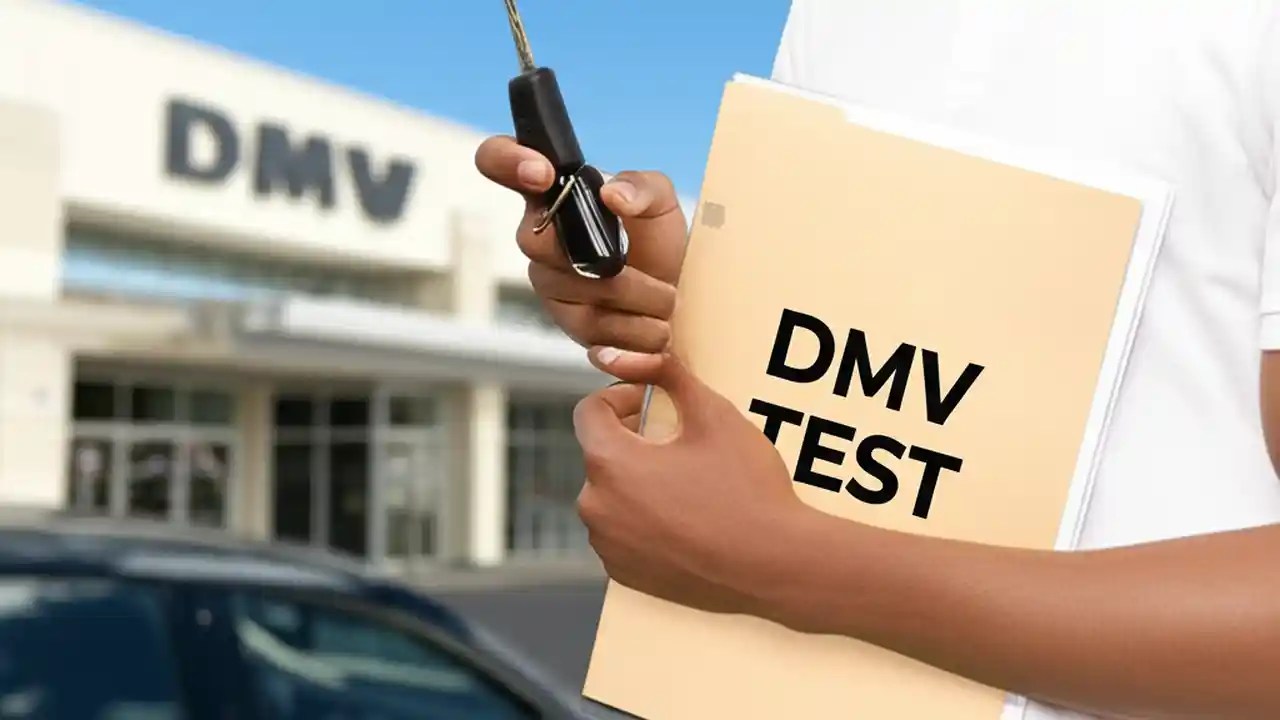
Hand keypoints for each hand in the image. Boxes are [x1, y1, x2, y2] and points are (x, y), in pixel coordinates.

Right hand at [474, 137, 687, 352]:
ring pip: (575, 292)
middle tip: (656, 277)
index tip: (542, 174)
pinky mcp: (566, 322)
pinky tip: (654, 330)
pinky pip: (589, 330)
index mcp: (554, 194)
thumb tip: (613, 194)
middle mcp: (541, 236)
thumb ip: (643, 187)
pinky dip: (631, 333)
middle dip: (606, 264)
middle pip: (537, 242)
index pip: (499, 161)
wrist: (676, 296)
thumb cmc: (655, 241)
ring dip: (633, 301)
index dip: (507, 161)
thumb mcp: (661, 202)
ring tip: (667, 302)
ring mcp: (549, 281)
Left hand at [572, 346, 818, 619]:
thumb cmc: (746, 487)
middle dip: (632, 441)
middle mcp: (596, 508)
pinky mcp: (625, 574)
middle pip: (601, 455)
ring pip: (610, 495)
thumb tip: (621, 353)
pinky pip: (622, 532)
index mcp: (609, 463)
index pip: (590, 412)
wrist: (774, 565)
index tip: (651, 401)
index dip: (621, 397)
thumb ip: (666, 373)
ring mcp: (608, 546)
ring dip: (636, 481)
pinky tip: (685, 517)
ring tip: (685, 482)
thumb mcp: (712, 414)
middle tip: (678, 441)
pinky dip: (642, 519)